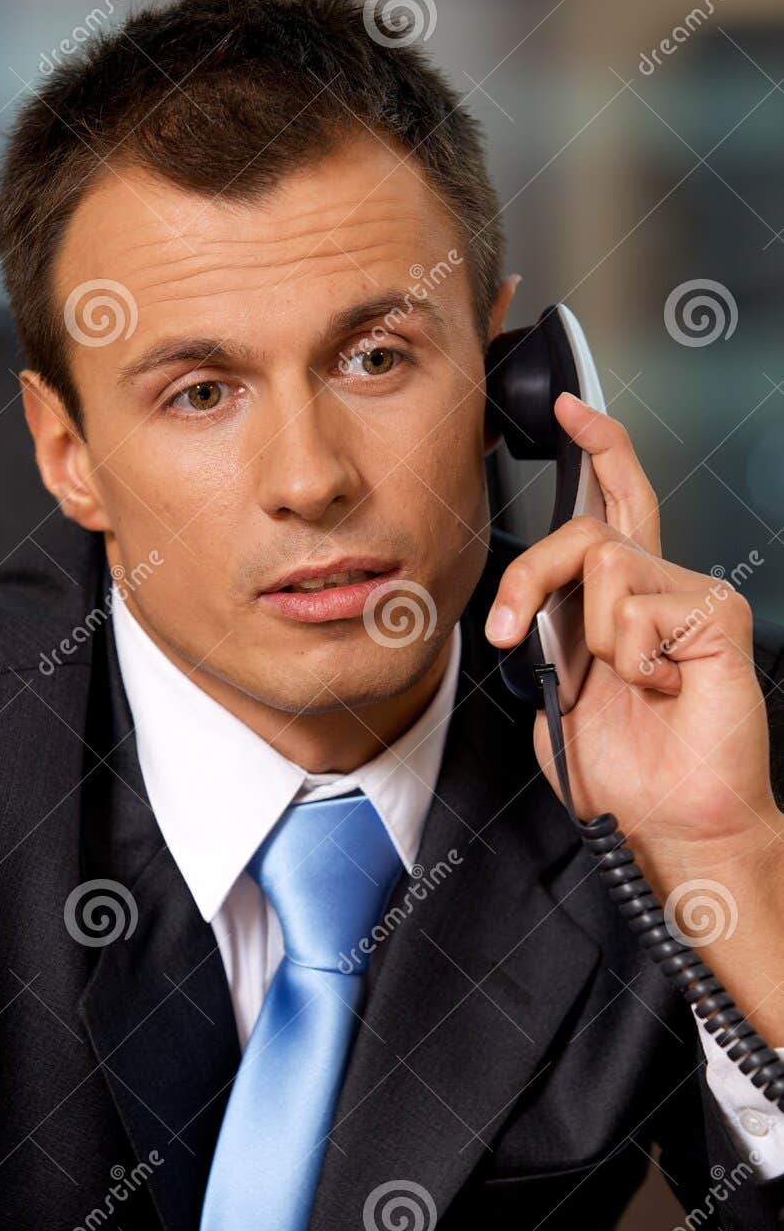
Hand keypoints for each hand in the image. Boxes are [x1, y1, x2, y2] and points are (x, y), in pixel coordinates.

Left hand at [484, 393, 783, 1041]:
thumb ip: (549, 638)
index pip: (610, 508)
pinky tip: (663, 689)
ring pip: (604, 563)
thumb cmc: (625, 774)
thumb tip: (532, 608)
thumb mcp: (559, 698)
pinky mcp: (716, 614)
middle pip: (591, 521)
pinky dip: (632, 658)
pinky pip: (637, 604)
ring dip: (595, 640)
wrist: (670, 822)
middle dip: (533, 571)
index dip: (597, 450)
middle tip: (514, 633)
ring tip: (631, 686)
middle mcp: (656, 589)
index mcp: (618, 605)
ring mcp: (689, 596)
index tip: (568, 408)